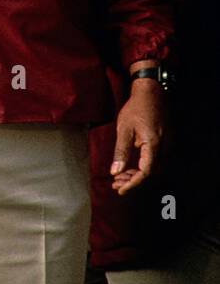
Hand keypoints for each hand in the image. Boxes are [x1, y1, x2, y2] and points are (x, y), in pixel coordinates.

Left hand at [111, 78, 165, 193]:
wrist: (151, 93)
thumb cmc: (136, 109)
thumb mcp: (124, 129)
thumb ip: (121, 151)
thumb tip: (115, 172)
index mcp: (153, 145)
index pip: (145, 172)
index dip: (132, 184)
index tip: (120, 190)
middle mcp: (164, 147)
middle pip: (150, 173)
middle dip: (132, 181)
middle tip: (115, 184)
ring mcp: (167, 145)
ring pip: (153, 168)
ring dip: (137, 175)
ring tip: (119, 178)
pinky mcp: (166, 143)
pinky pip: (155, 160)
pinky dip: (142, 166)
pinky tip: (129, 167)